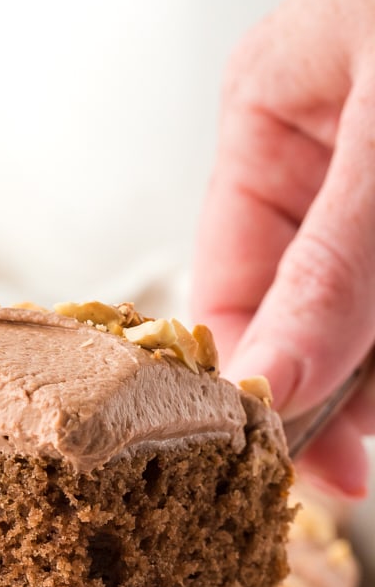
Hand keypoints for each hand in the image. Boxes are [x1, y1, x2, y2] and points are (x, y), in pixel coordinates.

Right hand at [192, 0, 374, 496]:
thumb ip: (335, 265)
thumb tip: (275, 382)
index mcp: (269, 119)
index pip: (225, 285)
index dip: (252, 377)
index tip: (292, 455)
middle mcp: (323, 157)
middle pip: (302, 313)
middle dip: (337, 391)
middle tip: (362, 468)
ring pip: (366, 317)